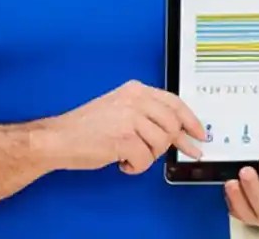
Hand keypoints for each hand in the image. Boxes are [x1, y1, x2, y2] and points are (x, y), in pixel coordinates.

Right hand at [37, 80, 206, 174]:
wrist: (59, 137)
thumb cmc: (86, 127)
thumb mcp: (120, 110)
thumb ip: (148, 115)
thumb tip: (179, 133)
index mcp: (135, 90)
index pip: (174, 103)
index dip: (191, 120)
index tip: (199, 134)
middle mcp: (135, 100)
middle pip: (172, 125)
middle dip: (165, 144)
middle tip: (152, 152)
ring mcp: (130, 118)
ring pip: (160, 144)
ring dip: (146, 156)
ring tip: (127, 154)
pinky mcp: (124, 138)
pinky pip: (145, 160)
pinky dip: (134, 167)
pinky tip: (120, 161)